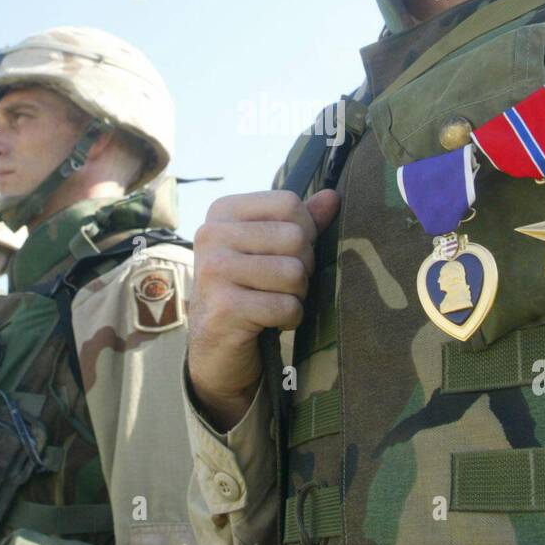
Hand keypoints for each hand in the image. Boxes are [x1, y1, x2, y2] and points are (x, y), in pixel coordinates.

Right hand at [187, 188, 339, 430]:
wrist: (216, 349)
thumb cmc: (249, 291)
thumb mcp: (270, 250)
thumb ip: (300, 222)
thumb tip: (332, 196)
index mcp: (222, 212)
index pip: (289, 203)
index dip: (305, 231)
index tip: (289, 253)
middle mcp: (212, 235)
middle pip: (295, 237)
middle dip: (303, 267)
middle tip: (282, 285)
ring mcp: (214, 271)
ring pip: (294, 272)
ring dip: (296, 295)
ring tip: (276, 302)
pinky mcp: (224, 307)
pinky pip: (286, 306)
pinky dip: (290, 318)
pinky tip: (271, 322)